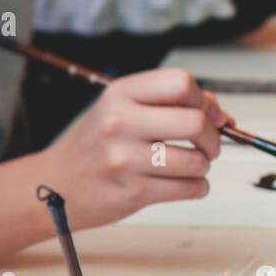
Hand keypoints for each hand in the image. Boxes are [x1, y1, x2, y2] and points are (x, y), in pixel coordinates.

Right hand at [38, 68, 233, 230]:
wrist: (53, 186)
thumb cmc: (94, 147)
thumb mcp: (120, 110)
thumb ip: (166, 104)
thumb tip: (221, 114)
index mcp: (120, 94)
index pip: (181, 83)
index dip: (206, 101)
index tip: (212, 116)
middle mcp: (121, 122)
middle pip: (195, 121)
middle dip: (213, 138)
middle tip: (208, 147)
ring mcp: (126, 159)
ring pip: (196, 161)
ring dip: (203, 166)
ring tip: (191, 167)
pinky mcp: (134, 192)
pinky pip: (189, 188)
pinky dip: (198, 188)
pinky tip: (186, 184)